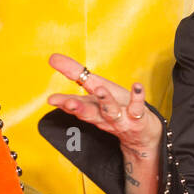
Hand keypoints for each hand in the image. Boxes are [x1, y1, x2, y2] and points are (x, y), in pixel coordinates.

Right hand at [47, 55, 161, 157]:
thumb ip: (75, 73)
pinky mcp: (138, 117)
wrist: (141, 136)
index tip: (51, 100)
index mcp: (92, 108)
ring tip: (100, 90)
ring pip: (111, 111)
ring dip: (105, 101)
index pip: (75, 105)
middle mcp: (104, 115)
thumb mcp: (95, 90)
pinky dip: (137, 97)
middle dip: (78, 108)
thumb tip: (53, 57)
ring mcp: (121, 118)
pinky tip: (137, 86)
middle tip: (69, 103)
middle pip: (89, 113)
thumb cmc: (117, 108)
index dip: (63, 102)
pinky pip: (138, 107)